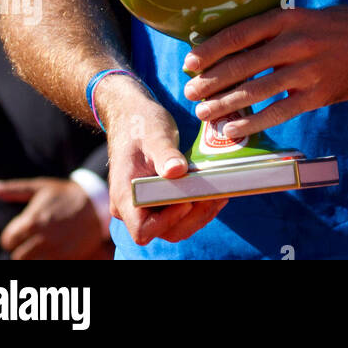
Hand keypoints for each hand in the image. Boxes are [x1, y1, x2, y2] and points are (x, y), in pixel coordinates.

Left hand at [0, 177, 110, 259]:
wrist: (97, 204)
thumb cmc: (65, 194)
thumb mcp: (41, 187)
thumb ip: (14, 190)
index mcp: (32, 221)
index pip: (7, 240)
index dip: (11, 237)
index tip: (20, 232)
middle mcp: (42, 237)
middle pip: (18, 256)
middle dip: (22, 248)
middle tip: (32, 240)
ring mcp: (55, 250)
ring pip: (31, 263)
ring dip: (34, 255)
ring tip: (42, 245)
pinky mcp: (67, 258)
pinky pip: (47, 265)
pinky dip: (47, 258)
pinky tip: (53, 249)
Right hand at [98, 86, 227, 245]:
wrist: (132, 116)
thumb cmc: (140, 124)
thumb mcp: (155, 135)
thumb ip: (165, 154)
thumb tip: (176, 171)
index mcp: (125, 195)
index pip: (143, 229)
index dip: (168, 221)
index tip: (188, 200)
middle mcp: (132, 207)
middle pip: (166, 231)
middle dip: (194, 217)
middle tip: (217, 194)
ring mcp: (145, 205)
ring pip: (176, 226)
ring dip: (201, 214)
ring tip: (222, 193)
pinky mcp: (158, 200)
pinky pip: (179, 215)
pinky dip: (199, 208)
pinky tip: (217, 192)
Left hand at [182, 5, 347, 137]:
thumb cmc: (341, 28)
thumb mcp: (308, 17)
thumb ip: (276, 30)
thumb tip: (233, 47)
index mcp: (291, 18)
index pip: (240, 33)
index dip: (210, 49)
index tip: (189, 62)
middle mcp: (297, 42)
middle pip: (242, 64)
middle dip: (211, 80)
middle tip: (190, 91)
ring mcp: (309, 70)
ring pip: (256, 90)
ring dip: (224, 104)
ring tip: (204, 112)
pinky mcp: (319, 94)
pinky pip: (279, 111)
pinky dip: (253, 121)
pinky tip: (234, 128)